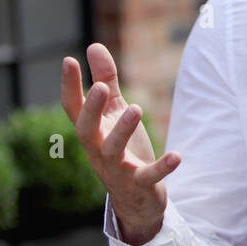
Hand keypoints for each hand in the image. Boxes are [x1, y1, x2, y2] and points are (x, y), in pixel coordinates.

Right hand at [61, 42, 181, 245]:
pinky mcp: (139, 185)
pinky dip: (162, 167)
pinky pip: (149, 176)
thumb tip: (93, 46)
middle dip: (92, 110)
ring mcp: (117, 169)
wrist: (136, 199)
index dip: (69, 85)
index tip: (69, 60)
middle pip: (86, 130)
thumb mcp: (114, 113)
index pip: (73, 108)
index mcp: (92, 131)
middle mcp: (98, 150)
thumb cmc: (122, 149)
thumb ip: (106, 81)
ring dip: (122, 130)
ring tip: (135, 107)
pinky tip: (177, 155)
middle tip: (101, 88)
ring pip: (112, 151)